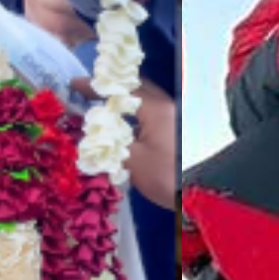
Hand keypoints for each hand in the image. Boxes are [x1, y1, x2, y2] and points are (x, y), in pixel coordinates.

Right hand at [71, 76, 174, 209]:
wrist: (203, 194)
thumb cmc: (167, 176)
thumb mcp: (132, 161)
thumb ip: (110, 142)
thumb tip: (94, 132)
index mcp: (157, 109)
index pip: (123, 88)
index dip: (98, 86)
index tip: (75, 84)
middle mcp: (169, 107)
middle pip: (138, 89)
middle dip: (114, 90)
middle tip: (89, 93)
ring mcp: (177, 118)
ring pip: (147, 102)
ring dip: (125, 103)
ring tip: (103, 110)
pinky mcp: (180, 132)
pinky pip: (154, 115)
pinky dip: (137, 116)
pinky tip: (125, 129)